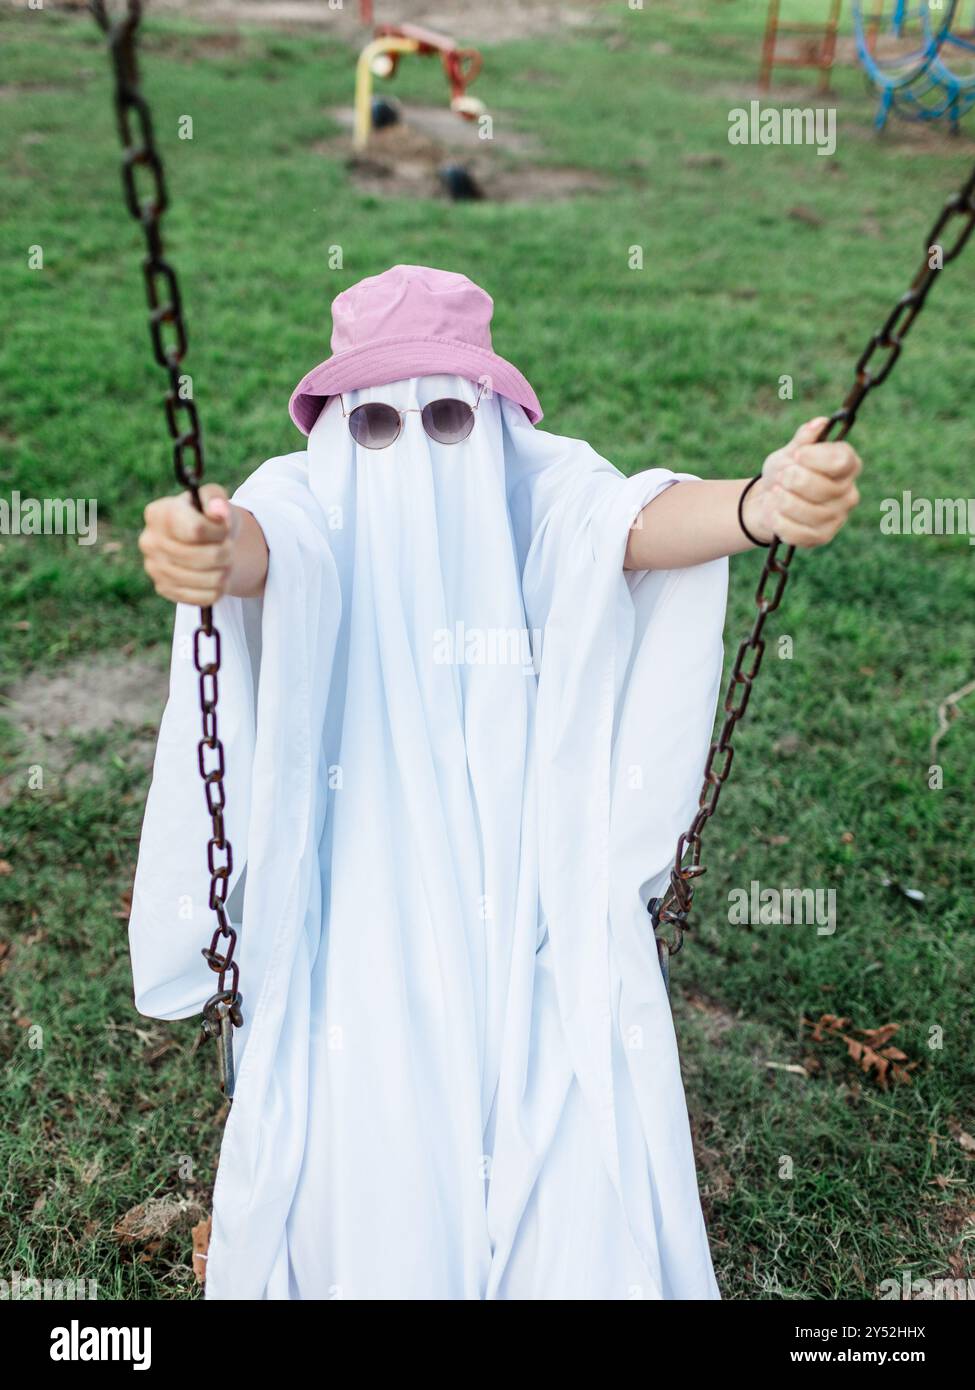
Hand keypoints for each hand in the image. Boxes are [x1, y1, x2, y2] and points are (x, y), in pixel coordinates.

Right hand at [139, 483, 239, 605]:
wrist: (201, 542)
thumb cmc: (208, 517)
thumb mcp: (214, 500)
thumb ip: (216, 498)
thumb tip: (218, 510)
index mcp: (158, 513)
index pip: (197, 530)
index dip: (220, 532)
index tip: (224, 528)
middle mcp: (149, 541)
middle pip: (205, 557)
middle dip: (226, 552)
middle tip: (228, 547)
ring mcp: (154, 568)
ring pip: (209, 579)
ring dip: (225, 570)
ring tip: (223, 560)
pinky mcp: (164, 589)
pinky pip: (205, 597)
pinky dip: (219, 588)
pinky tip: (215, 575)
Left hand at [743, 418, 861, 547]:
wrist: (768, 501)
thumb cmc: (784, 472)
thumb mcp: (789, 452)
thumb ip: (803, 439)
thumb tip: (820, 423)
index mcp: (847, 466)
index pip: (841, 460)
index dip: (815, 457)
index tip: (796, 454)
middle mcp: (849, 492)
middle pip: (822, 487)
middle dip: (793, 480)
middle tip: (781, 477)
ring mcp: (838, 517)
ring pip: (809, 512)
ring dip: (783, 501)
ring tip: (773, 493)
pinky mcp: (822, 537)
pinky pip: (798, 532)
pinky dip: (779, 521)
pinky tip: (773, 512)